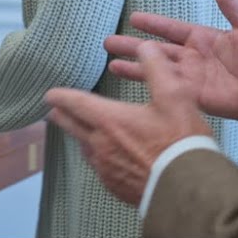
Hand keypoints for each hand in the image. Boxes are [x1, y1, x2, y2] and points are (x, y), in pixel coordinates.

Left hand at [45, 42, 212, 206]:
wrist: (187, 190)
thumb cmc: (181, 142)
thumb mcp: (174, 97)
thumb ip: (157, 68)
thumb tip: (146, 47)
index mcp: (109, 120)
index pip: (75, 104)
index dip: (61, 96)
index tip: (49, 94)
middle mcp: (100, 145)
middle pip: (73, 127)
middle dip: (62, 116)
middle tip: (53, 111)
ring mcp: (106, 169)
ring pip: (85, 149)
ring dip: (80, 137)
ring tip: (80, 131)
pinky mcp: (115, 187)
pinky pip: (99, 168)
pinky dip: (97, 158)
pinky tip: (105, 159)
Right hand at [104, 0, 237, 121]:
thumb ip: (230, 3)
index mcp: (203, 38)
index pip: (171, 29)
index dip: (153, 24)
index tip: (134, 17)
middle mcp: (191, 57)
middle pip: (154, 49)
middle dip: (131, 45)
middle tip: (108, 41)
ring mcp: (188, 76)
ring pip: (152, 68)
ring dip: (131, 65)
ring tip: (109, 62)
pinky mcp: (188, 94)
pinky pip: (161, 86)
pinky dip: (143, 82)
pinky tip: (126, 79)